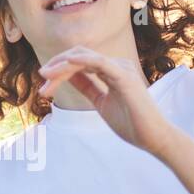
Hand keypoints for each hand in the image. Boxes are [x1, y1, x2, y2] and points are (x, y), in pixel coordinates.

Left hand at [39, 46, 175, 154]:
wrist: (152, 138)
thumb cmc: (130, 122)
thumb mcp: (100, 102)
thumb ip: (87, 87)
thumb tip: (68, 76)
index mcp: (111, 70)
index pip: (79, 62)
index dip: (59, 71)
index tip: (44, 89)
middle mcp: (116, 65)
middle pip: (79, 56)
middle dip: (57, 67)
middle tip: (41, 83)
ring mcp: (121, 69)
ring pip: (84, 58)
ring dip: (62, 67)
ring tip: (46, 77)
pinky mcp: (124, 77)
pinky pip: (100, 62)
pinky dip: (82, 60)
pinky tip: (66, 63)